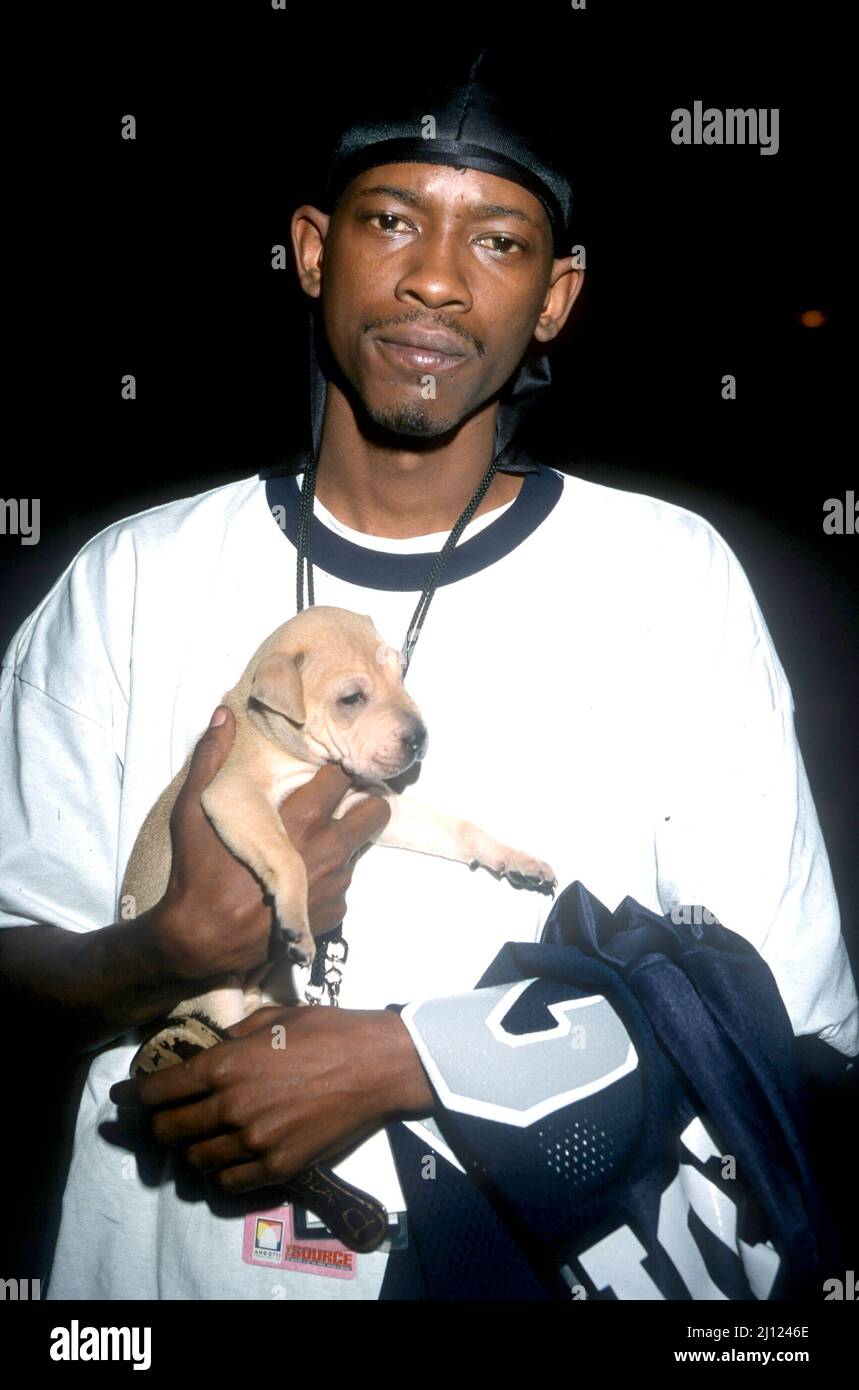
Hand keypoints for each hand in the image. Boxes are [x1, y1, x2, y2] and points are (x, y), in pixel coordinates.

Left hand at [109, 1005, 434, 1193]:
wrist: (378, 1066)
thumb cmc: (330, 1031)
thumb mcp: (276, 1017)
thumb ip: (238, 1036)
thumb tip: (217, 1048)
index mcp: (227, 1064)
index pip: (161, 1088)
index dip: (133, 1094)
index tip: (120, 1097)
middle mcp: (231, 1106)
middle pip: (170, 1129)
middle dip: (158, 1125)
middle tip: (161, 1120)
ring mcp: (254, 1141)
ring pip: (196, 1160)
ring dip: (191, 1150)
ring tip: (198, 1140)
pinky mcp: (279, 1167)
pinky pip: (230, 1183)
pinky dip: (222, 1174)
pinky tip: (229, 1160)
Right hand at [148, 706, 390, 982]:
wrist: (201, 940)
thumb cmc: (197, 870)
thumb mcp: (192, 808)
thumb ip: (210, 757)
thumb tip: (223, 714)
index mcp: (300, 820)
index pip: (343, 778)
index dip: (338, 770)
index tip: (329, 771)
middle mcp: (327, 851)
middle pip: (374, 813)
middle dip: (366, 802)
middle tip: (345, 802)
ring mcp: (334, 886)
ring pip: (359, 850)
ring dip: (344, 843)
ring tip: (315, 844)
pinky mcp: (333, 915)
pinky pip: (346, 885)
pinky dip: (332, 879)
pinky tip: (306, 879)